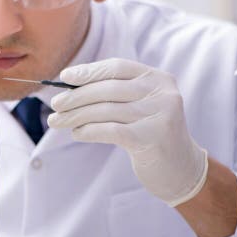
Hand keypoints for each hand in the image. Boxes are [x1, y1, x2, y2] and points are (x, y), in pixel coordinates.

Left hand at [48, 58, 207, 206]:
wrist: (181, 170)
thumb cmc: (148, 133)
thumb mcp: (137, 106)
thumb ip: (112, 94)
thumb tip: (67, 87)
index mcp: (158, 79)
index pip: (117, 67)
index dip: (88, 70)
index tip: (64, 77)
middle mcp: (163, 93)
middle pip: (108, 89)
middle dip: (76, 96)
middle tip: (55, 105)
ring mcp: (160, 116)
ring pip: (106, 110)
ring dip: (76, 115)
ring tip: (57, 121)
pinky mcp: (153, 138)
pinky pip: (110, 130)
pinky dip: (88, 130)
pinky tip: (76, 133)